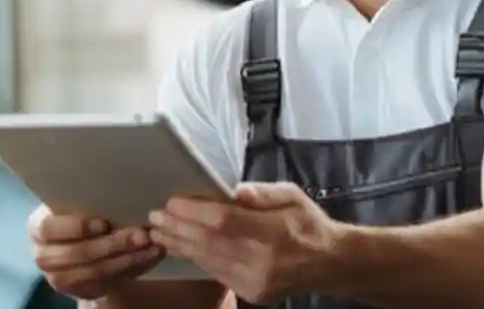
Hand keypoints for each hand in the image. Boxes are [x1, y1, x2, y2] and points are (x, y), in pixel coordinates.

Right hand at [27, 204, 163, 300]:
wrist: (81, 244)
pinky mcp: (79, 291)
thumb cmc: (82, 213)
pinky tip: (149, 255)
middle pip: (77, 253)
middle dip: (112, 245)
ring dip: (126, 258)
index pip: (49, 228)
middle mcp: (43, 255)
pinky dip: (131, 268)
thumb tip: (127, 184)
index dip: (76, 227)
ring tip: (150, 245)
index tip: (104, 223)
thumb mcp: (80, 203)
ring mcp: (59, 277)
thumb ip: (92, 198)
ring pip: (95, 271)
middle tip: (141, 234)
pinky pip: (107, 282)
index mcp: (38, 226)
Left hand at [147, 182, 341, 304]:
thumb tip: (234, 190)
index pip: (223, 221)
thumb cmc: (309, 223)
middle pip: (209, 243)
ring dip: (180, 246)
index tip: (171, 202)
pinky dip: (196, 259)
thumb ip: (263, 193)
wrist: (330, 263)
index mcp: (273, 232)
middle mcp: (262, 260)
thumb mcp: (292, 196)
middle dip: (178, 228)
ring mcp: (255, 281)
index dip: (193, 212)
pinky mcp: (251, 293)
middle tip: (154, 217)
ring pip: (208, 261)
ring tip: (158, 232)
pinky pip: (216, 273)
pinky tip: (181, 248)